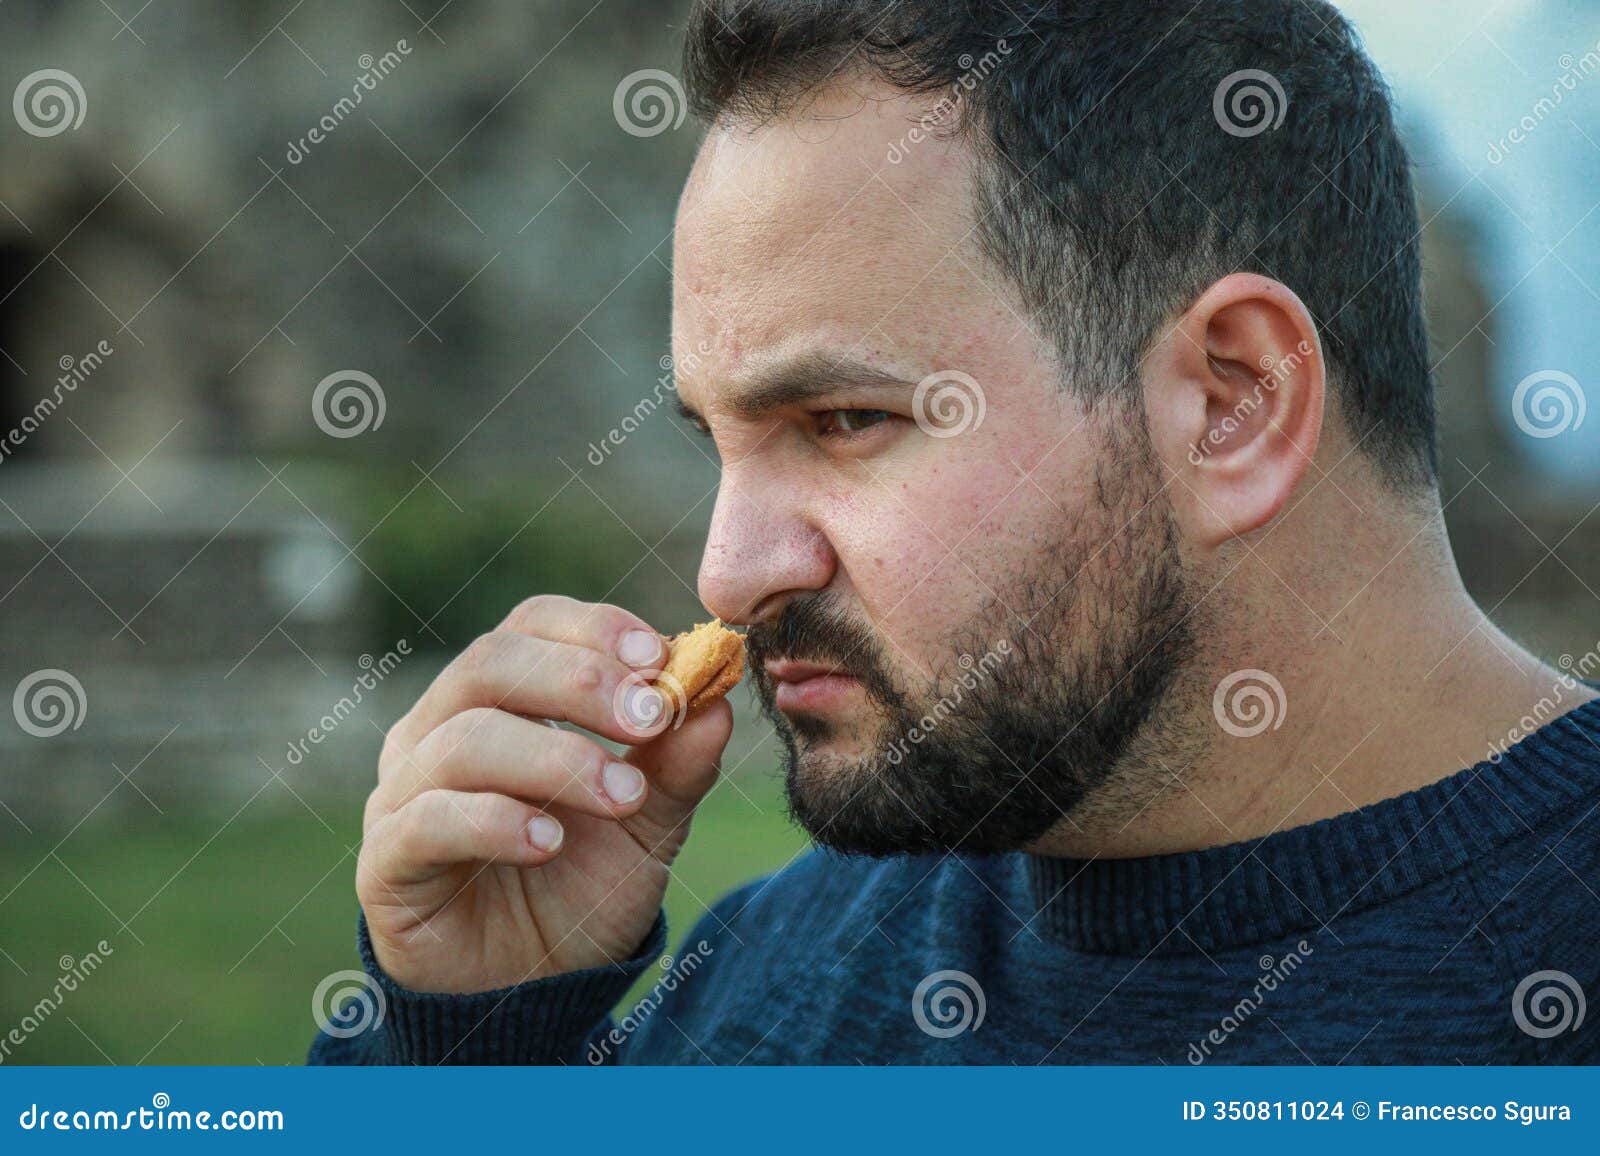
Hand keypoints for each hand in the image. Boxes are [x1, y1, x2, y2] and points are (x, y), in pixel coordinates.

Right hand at [355, 595, 731, 992]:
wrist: (537, 988)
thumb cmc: (582, 882)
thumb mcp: (648, 821)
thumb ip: (678, 762)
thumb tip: (717, 700)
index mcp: (498, 698)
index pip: (531, 625)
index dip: (592, 629)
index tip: (658, 656)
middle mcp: (438, 730)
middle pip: (490, 663)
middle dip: (579, 682)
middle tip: (650, 717)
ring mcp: (404, 793)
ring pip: (464, 739)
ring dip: (556, 758)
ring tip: (623, 795)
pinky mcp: (387, 862)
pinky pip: (428, 821)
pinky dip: (496, 821)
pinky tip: (550, 843)